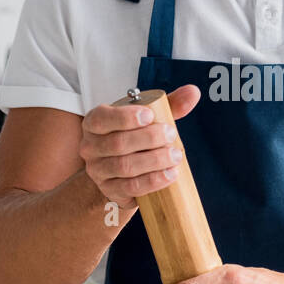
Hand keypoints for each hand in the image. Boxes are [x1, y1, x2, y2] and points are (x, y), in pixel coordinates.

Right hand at [79, 85, 199, 210]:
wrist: (124, 172)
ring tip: (175, 156)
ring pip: (125, 166)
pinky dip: (153, 181)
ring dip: (154, 160)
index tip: (150, 116)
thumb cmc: (136, 136)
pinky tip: (170, 175)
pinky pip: (131, 187)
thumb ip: (168, 104)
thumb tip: (193, 92)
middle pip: (118, 143)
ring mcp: (98, 170)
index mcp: (95, 123)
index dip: (125, 117)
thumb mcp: (147, 119)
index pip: (103, 118)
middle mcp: (90, 147)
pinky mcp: (110, 190)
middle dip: (148, 138)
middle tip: (171, 135)